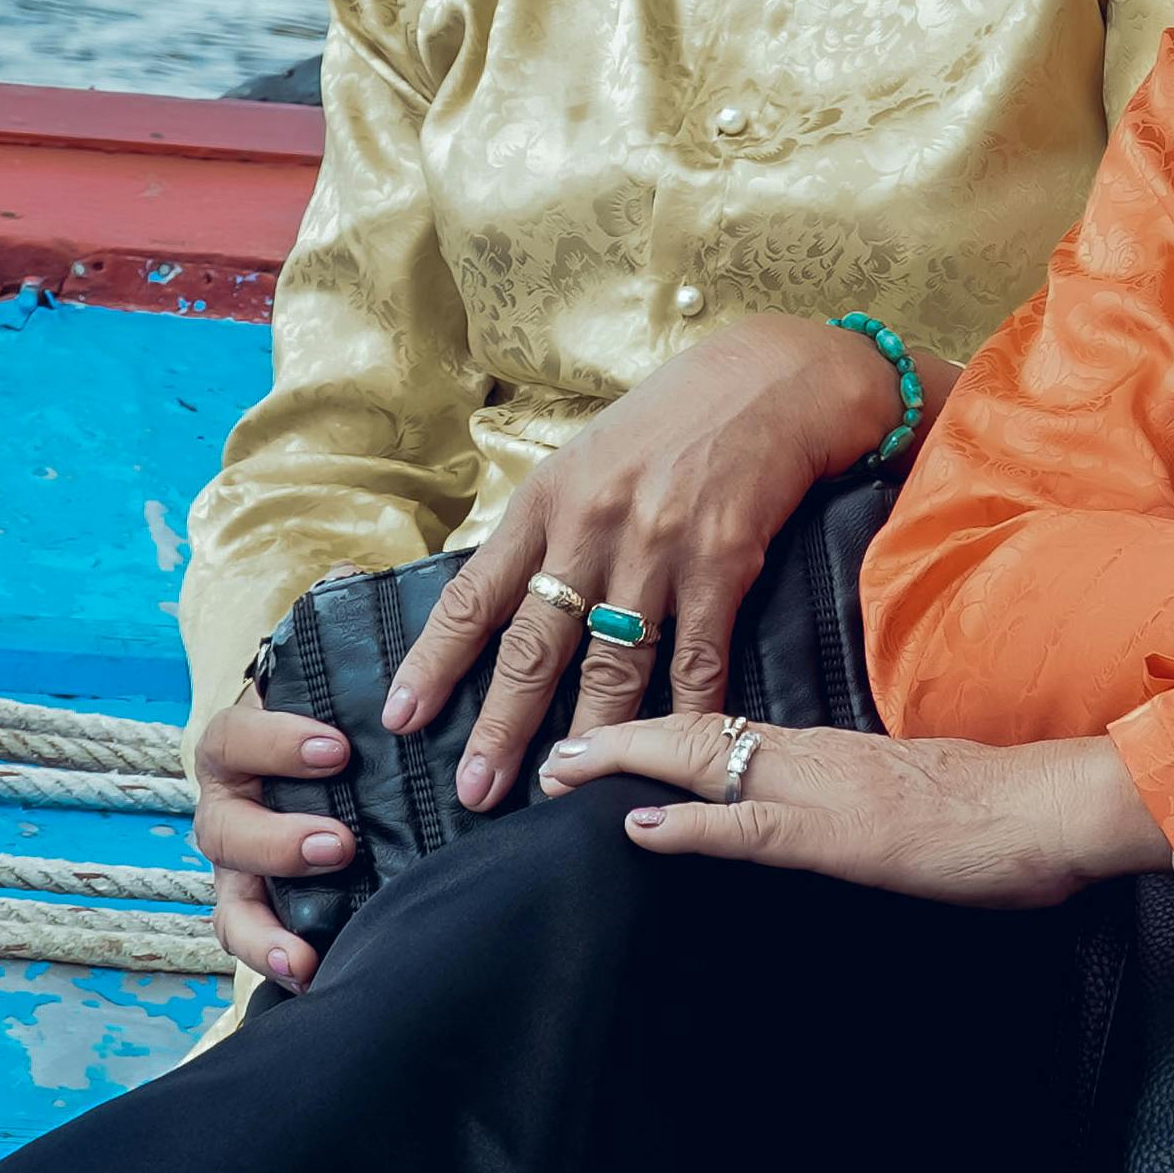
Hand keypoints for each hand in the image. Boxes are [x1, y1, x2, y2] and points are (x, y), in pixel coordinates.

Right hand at [188, 688, 357, 987]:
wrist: (336, 768)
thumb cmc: (336, 728)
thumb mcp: (333, 704)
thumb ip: (353, 696)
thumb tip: (408, 692)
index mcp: (237, 750)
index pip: (234, 739)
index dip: (277, 743)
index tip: (336, 750)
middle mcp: (229, 809)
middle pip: (224, 830)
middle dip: (278, 842)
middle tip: (339, 844)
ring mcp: (239, 866)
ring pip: (229, 901)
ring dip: (264, 927)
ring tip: (303, 951)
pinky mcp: (257, 908)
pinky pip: (251, 942)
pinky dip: (274, 961)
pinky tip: (309, 976)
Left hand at [383, 315, 913, 813]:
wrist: (772, 379)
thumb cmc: (673, 420)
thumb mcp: (589, 457)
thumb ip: (550, 528)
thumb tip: (505, 601)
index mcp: (547, 499)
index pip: (474, 594)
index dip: (434, 661)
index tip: (401, 716)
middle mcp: (593, 526)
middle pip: (535, 646)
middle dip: (502, 726)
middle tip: (475, 791)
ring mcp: (659, 548)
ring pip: (613, 666)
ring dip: (588, 738)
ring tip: (564, 793)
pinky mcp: (723, 564)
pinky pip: (697, 659)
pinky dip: (683, 714)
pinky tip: (668, 758)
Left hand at [539, 712, 1165, 909]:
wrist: (1057, 807)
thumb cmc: (1002, 812)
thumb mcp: (913, 798)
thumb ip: (859, 800)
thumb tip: (828, 814)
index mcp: (831, 750)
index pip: (730, 728)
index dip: (659, 734)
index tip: (604, 740)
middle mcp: (815, 754)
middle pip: (697, 730)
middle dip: (617, 738)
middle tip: (549, 752)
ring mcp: (823, 790)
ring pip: (706, 761)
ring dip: (626, 764)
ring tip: (562, 772)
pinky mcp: (841, 835)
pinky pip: (748, 826)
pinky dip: (685, 824)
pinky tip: (638, 826)